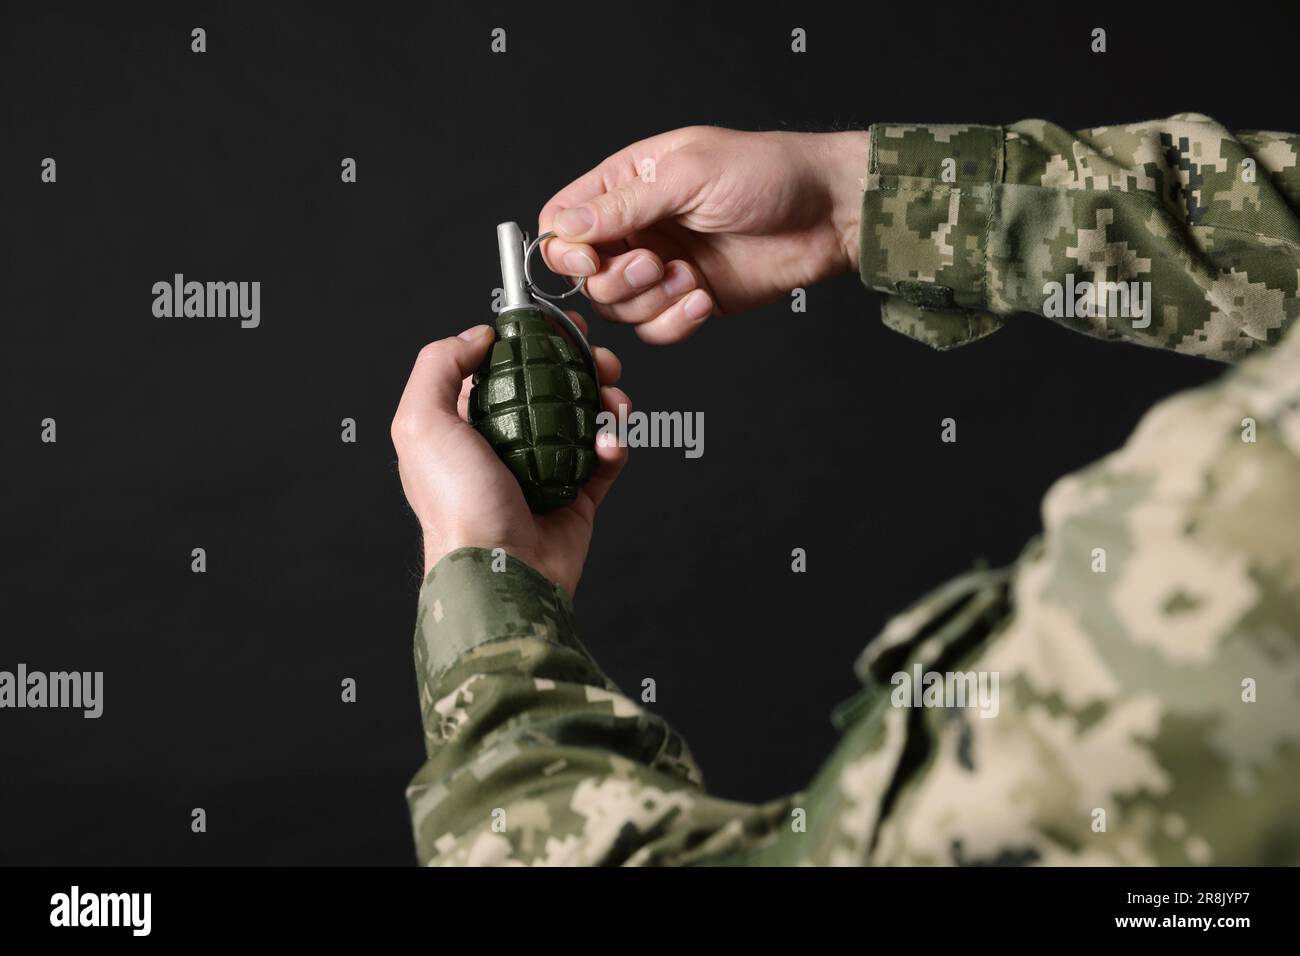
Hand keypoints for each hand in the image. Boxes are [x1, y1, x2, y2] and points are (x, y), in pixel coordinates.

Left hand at [390, 320, 629, 595]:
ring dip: (606, 400)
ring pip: (586, 418)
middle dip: (582, 366)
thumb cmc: (456, 504)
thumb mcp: (420, 422)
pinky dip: (616, 444)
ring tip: (613, 400)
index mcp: (465, 424)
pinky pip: (607, 459)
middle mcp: (505, 445)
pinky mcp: (578, 499)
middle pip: (553, 388)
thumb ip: (439, 364)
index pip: (503, 368)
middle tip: (600, 359)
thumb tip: (479, 334)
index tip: (559, 326)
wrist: (500, 573)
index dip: (533, 341)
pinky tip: (612, 442)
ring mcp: (544, 471)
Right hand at [539, 126, 869, 343]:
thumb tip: (565, 227)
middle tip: (655, 264)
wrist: (828, 213)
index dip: (565, 249)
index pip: (562, 221)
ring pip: (618, 308)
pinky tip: (704, 299)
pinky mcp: (689, 300)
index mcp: (627, 183)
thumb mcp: (688, 175)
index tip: (589, 259)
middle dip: (615, 280)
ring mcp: (662, 267)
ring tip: (689, 278)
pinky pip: (656, 329)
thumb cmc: (767, 173)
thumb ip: (623, 205)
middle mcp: (638, 228)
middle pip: (584, 274)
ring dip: (650, 301)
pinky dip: (675, 322)